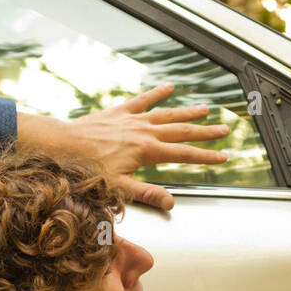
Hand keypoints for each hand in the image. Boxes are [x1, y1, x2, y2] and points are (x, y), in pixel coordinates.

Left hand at [25, 83, 229, 210]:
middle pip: (182, 131)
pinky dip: (157, 93)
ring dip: (188, 111)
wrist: (64, 145)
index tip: (223, 157)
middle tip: (225, 130)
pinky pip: (143, 100)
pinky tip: (170, 87)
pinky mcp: (120, 111)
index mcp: (147, 151)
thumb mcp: (119, 188)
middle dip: (205, 132)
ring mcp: (133, 120)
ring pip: (167, 114)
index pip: (184, 155)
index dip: (206, 157)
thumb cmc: (89, 170)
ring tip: (206, 109)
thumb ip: (147, 193)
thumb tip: (171, 203)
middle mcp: (144, 132)